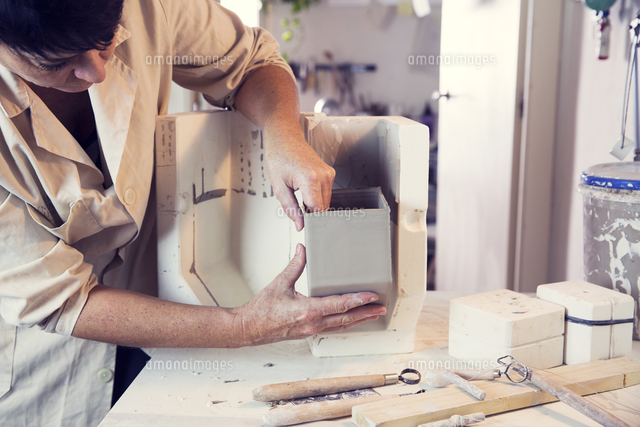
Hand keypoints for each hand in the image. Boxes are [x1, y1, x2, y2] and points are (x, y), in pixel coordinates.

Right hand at [232, 244, 385, 345]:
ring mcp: (312, 330)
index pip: (339, 305)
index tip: (371, 296)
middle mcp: (313, 323)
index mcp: (307, 310)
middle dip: (365, 312)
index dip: (357, 300)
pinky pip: (332, 328)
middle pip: (346, 318)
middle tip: (381, 307)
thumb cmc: (263, 310)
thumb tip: (303, 249)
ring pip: (341, 326)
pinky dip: (345, 323)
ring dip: (359, 319)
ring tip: (373, 314)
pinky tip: (351, 319)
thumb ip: (294, 265)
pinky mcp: (309, 332)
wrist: (250, 328)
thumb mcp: (280, 283)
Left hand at [264, 128, 334, 231]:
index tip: (304, 224)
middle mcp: (323, 175)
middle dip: (311, 211)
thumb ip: (290, 208)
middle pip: (323, 207)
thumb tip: (299, 224)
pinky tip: (305, 187)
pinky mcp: (330, 172)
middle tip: (296, 205)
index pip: (317, 210)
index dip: (311, 220)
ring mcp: (328, 173)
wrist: (284, 137)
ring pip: (326, 201)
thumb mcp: (279, 186)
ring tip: (299, 192)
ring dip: (314, 203)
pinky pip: (326, 192)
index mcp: (310, 178)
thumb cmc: (279, 156)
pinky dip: (316, 195)